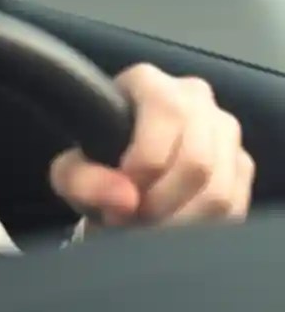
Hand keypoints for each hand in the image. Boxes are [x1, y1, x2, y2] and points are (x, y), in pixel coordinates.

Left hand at [49, 64, 254, 228]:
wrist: (118, 168)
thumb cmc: (94, 161)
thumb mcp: (70, 171)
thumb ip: (83, 180)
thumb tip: (126, 199)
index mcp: (148, 83)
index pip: (167, 117)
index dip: (143, 166)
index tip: (119, 194)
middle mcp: (194, 97)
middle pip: (197, 162)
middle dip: (161, 203)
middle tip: (131, 220)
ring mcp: (223, 130)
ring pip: (219, 191)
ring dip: (179, 221)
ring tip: (146, 226)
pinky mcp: (240, 164)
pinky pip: (234, 207)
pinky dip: (200, 228)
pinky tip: (170, 226)